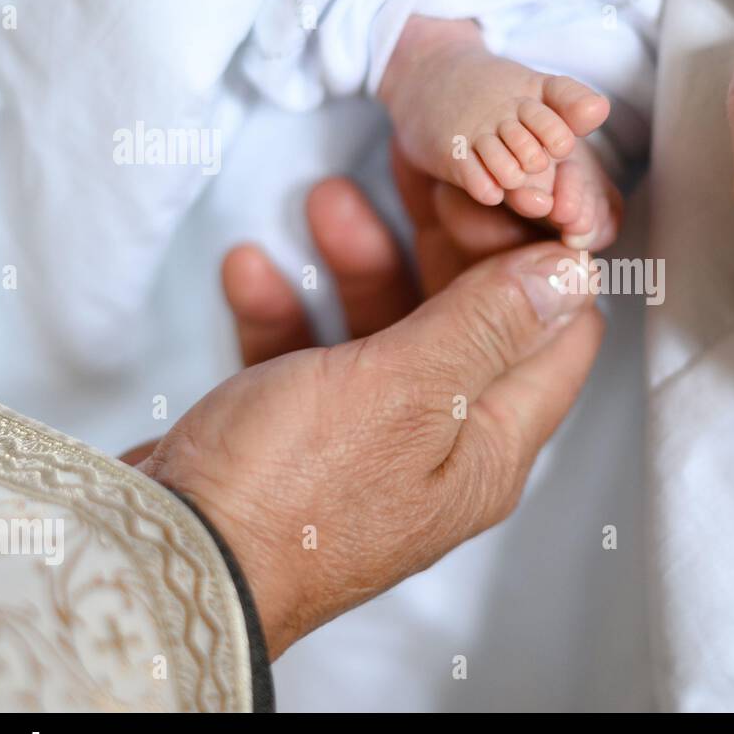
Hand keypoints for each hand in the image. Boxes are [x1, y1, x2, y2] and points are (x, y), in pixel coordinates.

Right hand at [136, 173, 601, 658]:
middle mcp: (443, 447)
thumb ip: (490, 324)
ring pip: (387, 331)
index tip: (502, 192)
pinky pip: (309, 360)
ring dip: (362, 260)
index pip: (558, 334)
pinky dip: (289, 312)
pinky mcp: (297, 443)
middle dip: (446, 238)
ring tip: (326, 198)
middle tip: (418, 168)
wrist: (163, 565)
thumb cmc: (290, 491)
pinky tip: (252, 269)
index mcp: (491, 444)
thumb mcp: (407, 389)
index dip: (540, 256)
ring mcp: (368, 445)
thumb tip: (570, 275)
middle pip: (472, 320)